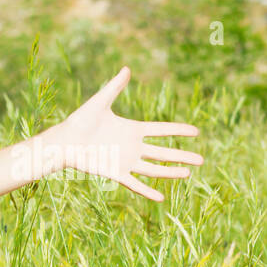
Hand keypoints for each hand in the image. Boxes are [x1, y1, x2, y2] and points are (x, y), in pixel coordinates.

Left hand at [51, 66, 202, 201]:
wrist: (64, 141)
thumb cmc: (80, 121)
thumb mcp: (100, 102)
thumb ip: (115, 87)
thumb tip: (127, 68)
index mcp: (132, 129)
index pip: (162, 130)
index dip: (179, 131)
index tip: (196, 131)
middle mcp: (132, 146)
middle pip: (163, 152)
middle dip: (182, 156)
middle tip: (201, 160)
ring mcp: (125, 161)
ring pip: (153, 169)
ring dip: (170, 172)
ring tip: (188, 174)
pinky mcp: (115, 173)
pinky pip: (134, 184)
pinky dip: (147, 191)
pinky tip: (160, 198)